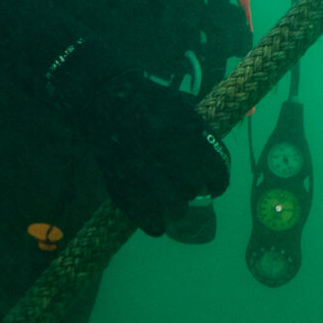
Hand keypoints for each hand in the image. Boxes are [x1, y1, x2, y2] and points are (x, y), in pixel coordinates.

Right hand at [49, 46, 230, 236]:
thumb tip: (216, 166)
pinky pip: (151, 222)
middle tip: (182, 184)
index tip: (213, 184)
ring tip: (166, 196)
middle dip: (192, 188)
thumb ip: (201, 138)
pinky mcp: (125, 189)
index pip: (217, 172)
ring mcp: (146, 175)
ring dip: (175, 205)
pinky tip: (154, 215)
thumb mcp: (183, 110)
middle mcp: (171, 157)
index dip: (217, 181)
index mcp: (190, 136)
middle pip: (195, 190)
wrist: (106, 100)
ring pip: (177, 209)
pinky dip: (155, 223)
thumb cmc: (149, 103)